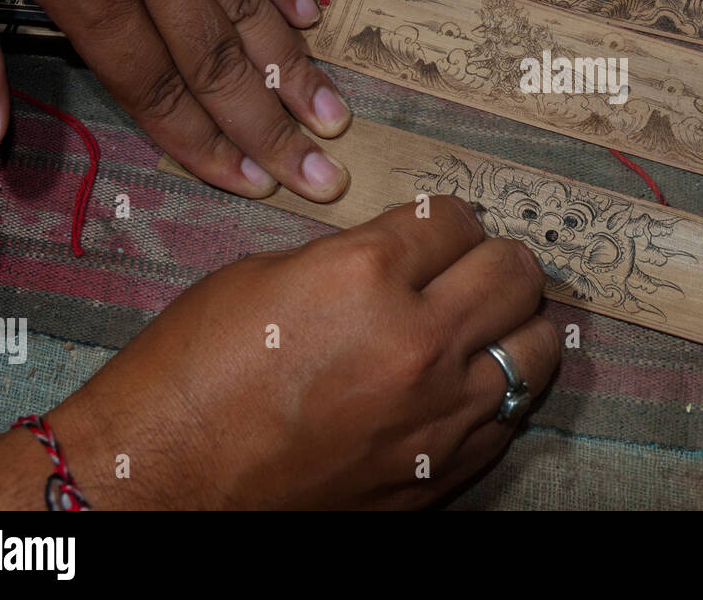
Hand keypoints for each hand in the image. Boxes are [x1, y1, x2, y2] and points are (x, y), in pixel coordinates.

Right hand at [40, 196, 560, 508]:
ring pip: (538, 345)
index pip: (456, 220)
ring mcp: (438, 413)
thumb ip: (354, 257)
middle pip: (514, 273)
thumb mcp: (266, 276)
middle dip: (497, 259)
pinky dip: (501, 389)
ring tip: (490, 321)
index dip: (448, 219)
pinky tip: (471, 380)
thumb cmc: (194, 376)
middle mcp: (418, 341)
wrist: (165, 482)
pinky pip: (512, 414)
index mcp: (366, 275)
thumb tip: (409, 255)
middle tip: (476, 266)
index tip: (440, 230)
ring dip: (518, 323)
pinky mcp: (442, 469)